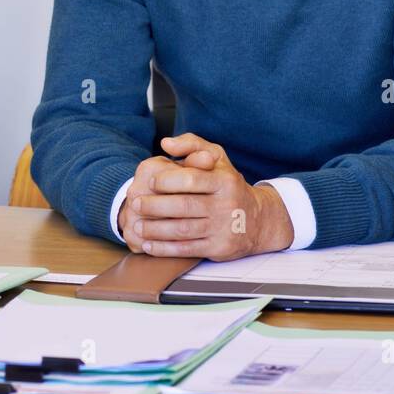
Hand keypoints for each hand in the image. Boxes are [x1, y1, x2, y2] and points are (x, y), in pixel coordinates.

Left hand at [117, 133, 293, 260]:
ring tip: (138, 225)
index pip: (191, 179)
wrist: (258, 220)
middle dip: (154, 206)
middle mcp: (225, 205)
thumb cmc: (229, 185)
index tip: (151, 181)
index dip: (167, 180)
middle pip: (183, 206)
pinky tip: (148, 244)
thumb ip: (192, 145)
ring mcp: (223, 229)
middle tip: (135, 203)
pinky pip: (186, 250)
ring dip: (155, 229)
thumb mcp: (217, 158)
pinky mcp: (219, 248)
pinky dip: (164, 249)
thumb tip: (165, 143)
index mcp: (224, 181)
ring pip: (182, 230)